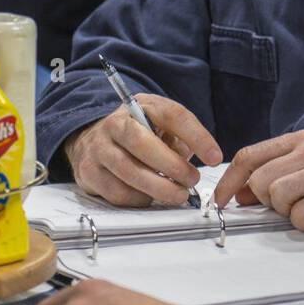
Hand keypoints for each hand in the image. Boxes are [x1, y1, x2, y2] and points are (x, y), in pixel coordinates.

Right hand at [64, 93, 223, 206]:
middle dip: (173, 166)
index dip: (197, 136)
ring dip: (159, 188)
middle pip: (143, 143)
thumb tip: (196, 168)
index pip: (172, 115)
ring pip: (129, 171)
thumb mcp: (161, 126)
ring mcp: (98, 148)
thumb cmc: (139, 134)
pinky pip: (117, 191)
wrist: (92, 139)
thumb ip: (179, 140)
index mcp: (141, 106)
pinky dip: (140, 198)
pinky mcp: (88, 172)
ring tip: (179, 195)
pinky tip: (151, 197)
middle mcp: (115, 124)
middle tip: (193, 180)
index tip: (215, 158)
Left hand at [212, 130, 303, 229]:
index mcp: (302, 139)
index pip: (250, 155)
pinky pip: (301, 216)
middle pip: (261, 179)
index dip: (230, 181)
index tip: (222, 199)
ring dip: (287, 211)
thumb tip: (242, 192)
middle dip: (266, 200)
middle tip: (288, 205)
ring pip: (278, 196)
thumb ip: (280, 170)